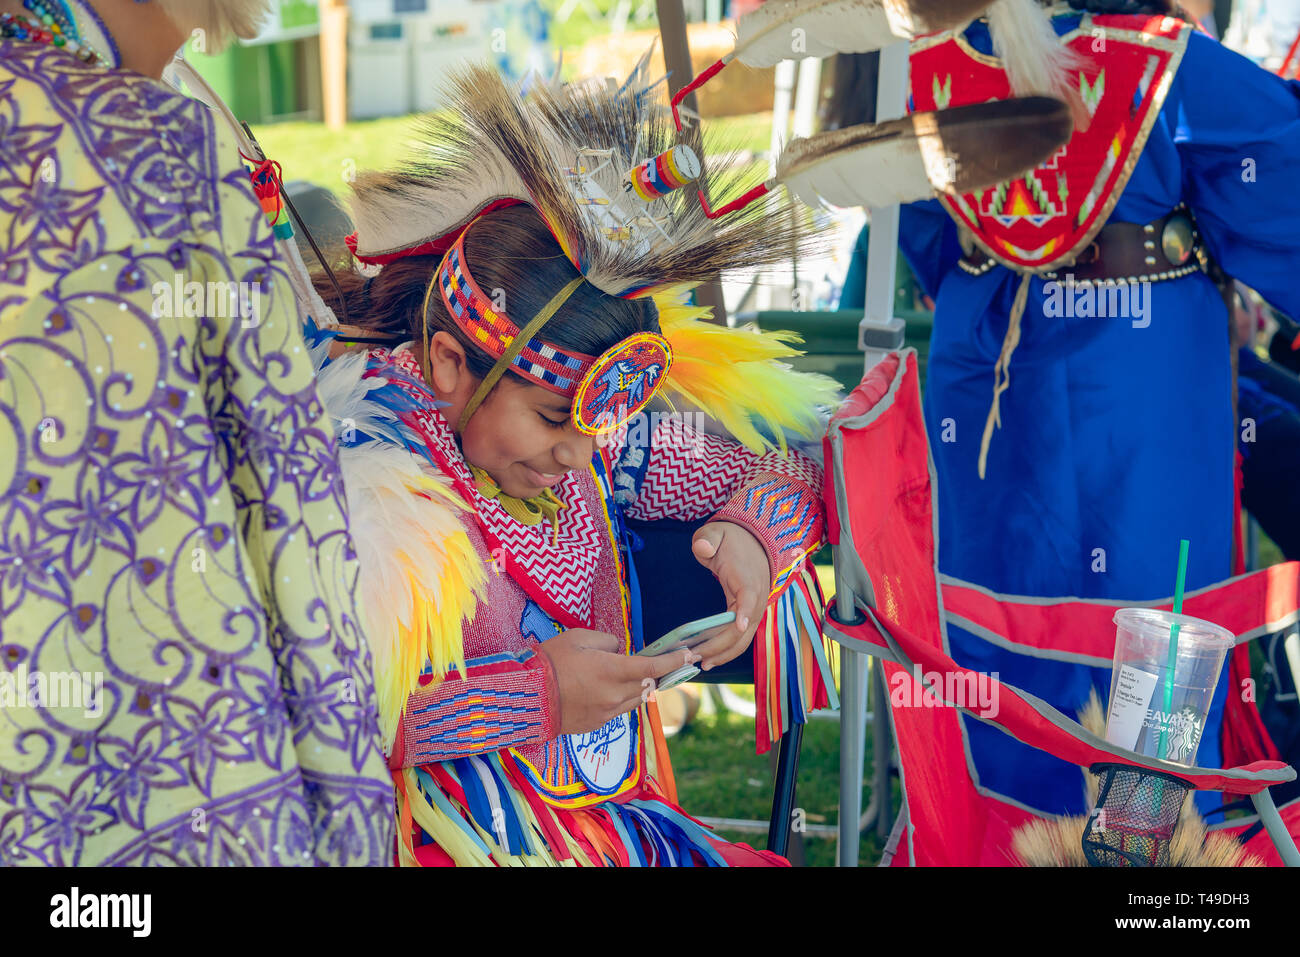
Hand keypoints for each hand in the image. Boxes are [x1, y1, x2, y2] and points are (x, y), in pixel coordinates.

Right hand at [537, 629, 697, 735]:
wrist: (526, 697)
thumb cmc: (550, 661)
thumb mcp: (579, 637)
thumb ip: (608, 642)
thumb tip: (619, 651)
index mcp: (612, 671)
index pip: (653, 666)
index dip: (674, 661)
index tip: (689, 655)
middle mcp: (615, 695)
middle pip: (649, 685)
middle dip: (660, 673)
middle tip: (667, 663)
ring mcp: (606, 713)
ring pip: (636, 700)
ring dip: (642, 687)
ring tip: (637, 675)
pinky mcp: (597, 725)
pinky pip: (619, 710)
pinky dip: (621, 699)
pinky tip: (609, 690)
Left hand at [690, 521, 770, 671]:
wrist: (752, 542)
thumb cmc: (730, 539)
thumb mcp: (716, 532)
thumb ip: (708, 539)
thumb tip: (703, 547)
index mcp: (748, 578)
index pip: (749, 597)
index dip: (744, 611)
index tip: (739, 626)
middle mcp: (756, 598)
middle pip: (743, 628)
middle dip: (721, 645)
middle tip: (696, 656)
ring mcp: (754, 609)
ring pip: (744, 639)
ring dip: (724, 653)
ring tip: (702, 664)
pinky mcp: (749, 615)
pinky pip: (741, 637)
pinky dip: (727, 649)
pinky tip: (710, 658)